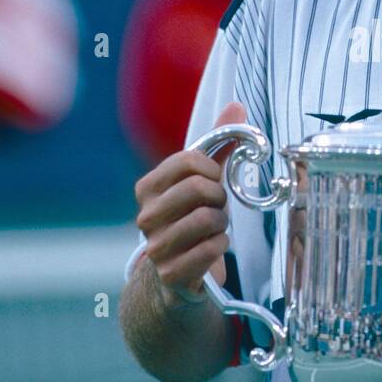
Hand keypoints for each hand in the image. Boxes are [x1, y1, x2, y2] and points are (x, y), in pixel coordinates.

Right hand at [134, 101, 246, 304]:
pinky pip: (213, 248)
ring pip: (208, 218)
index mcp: (147, 187)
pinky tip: (211, 249)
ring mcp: (156, 246)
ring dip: (222, 224)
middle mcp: (145, 215)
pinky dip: (221, 246)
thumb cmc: (192, 219)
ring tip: (213, 229)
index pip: (189, 159)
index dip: (212, 169)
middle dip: (219, 197)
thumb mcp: (203, 179)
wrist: (178, 274)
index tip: (212, 182)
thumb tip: (236, 106)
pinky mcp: (171, 273)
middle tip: (216, 208)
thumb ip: (218, 143)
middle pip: (200, 187)